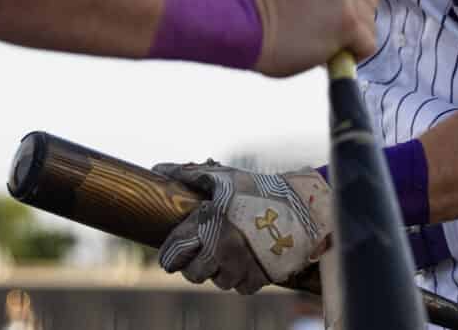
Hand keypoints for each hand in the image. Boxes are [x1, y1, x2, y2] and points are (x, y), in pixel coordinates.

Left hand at [154, 161, 333, 293]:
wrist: (300, 205)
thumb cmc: (256, 188)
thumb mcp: (222, 176)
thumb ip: (189, 174)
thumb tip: (158, 169)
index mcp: (206, 226)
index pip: (173, 255)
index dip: (169, 256)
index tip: (172, 253)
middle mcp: (220, 251)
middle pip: (193, 275)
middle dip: (192, 266)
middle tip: (199, 255)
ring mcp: (240, 267)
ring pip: (217, 282)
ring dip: (217, 272)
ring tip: (223, 256)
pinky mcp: (259, 278)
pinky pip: (240, 288)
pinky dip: (239, 278)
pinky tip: (242, 262)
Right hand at [250, 0, 378, 77]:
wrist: (248, 29)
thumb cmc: (270, 10)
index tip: (321, 4)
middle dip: (352, 15)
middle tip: (319, 23)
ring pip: (370, 23)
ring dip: (350, 35)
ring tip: (319, 35)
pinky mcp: (349, 22)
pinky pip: (368, 44)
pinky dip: (353, 54)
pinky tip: (328, 50)